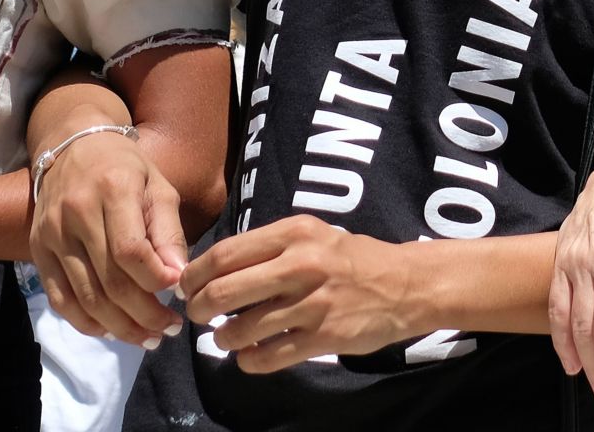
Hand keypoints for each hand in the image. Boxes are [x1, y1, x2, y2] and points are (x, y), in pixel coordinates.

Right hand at [30, 127, 186, 346]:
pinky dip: (85, 322)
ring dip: (119, 327)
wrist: (74, 146)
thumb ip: (168, 231)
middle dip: (144, 314)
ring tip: (148, 338)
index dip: (156, 280)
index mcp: (113, 190)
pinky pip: (60, 298)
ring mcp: (51, 235)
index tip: (179, 295)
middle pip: (109, 281)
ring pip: (85, 297)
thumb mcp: (159, 186)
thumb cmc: (126, 168)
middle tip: (170, 330)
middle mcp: (76, 214)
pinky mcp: (37, 251)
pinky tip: (110, 330)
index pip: (130, 251)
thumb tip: (179, 276)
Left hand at [181, 215, 418, 372]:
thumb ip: (268, 248)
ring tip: (227, 336)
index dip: (194, 276)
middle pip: (223, 292)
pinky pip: (267, 357)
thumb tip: (211, 271)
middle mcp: (301, 264)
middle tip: (199, 316)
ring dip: (223, 338)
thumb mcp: (312, 236)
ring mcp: (313, 303)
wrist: (406, 285)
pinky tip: (251, 355)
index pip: (223, 254)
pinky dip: (248, 361)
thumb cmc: (351, 259)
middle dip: (199, 309)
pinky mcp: (324, 337)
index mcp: (295, 232)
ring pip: (241, 329)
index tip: (187, 288)